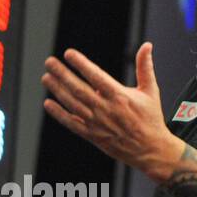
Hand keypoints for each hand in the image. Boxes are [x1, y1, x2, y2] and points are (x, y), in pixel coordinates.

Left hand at [43, 43, 184, 179]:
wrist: (150, 150)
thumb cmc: (150, 120)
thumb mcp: (151, 91)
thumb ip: (145, 67)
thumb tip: (146, 45)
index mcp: (120, 96)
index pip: (96, 76)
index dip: (81, 64)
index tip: (69, 54)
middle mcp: (106, 109)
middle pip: (78, 89)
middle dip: (62, 74)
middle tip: (50, 62)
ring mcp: (97, 123)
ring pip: (72, 104)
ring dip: (57, 90)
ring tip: (46, 78)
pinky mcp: (93, 136)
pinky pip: (72, 124)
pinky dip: (59, 114)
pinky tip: (48, 104)